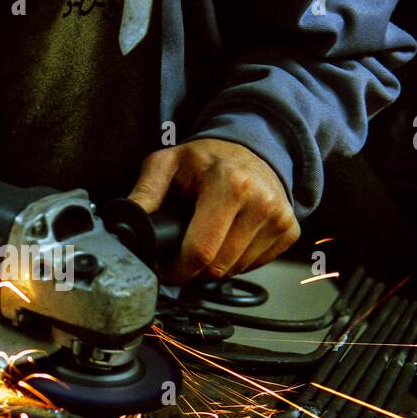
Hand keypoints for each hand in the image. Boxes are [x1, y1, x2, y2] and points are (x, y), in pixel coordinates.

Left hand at [127, 138, 299, 282]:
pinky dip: (237, 260)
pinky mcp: (289, 230)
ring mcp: (279, 218)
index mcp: (230, 184)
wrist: (254, 147)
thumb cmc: (207, 158)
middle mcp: (261, 202)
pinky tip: (229, 237)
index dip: (177, 269)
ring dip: (215, 264)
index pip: (200, 251)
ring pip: (235, 270)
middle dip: (194, 268)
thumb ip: (145, 192)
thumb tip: (126, 223)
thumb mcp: (168, 163)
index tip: (166, 267)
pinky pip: (254, 266)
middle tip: (183, 251)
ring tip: (208, 237)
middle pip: (217, 267)